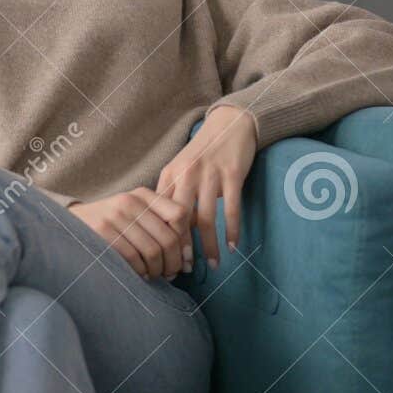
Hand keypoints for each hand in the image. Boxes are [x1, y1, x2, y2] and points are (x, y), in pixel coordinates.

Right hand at [67, 186, 190, 280]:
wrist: (70, 223)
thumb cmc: (111, 223)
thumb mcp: (134, 213)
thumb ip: (160, 224)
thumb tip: (188, 256)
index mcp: (142, 194)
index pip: (180, 214)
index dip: (185, 239)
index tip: (184, 256)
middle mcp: (129, 201)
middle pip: (168, 238)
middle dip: (174, 262)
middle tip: (171, 273)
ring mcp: (114, 216)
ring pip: (153, 252)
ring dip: (158, 270)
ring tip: (155, 274)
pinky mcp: (102, 233)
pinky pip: (133, 259)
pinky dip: (141, 271)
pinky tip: (140, 274)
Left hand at [158, 104, 257, 269]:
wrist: (230, 124)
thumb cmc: (203, 151)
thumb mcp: (180, 168)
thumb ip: (170, 193)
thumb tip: (159, 226)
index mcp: (169, 175)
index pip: (160, 212)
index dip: (161, 238)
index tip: (163, 257)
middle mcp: (186, 175)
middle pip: (179, 219)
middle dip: (181, 247)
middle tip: (184, 269)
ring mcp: (209, 175)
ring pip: (205, 218)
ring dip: (209, 245)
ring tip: (212, 264)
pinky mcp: (232, 174)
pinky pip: (230, 208)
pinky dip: (232, 230)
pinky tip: (232, 246)